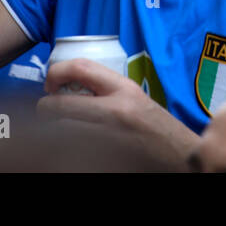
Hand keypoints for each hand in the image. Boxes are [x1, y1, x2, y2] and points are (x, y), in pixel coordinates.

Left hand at [38, 58, 199, 169]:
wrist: (180, 157)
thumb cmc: (157, 128)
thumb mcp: (135, 98)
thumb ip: (106, 89)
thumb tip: (68, 85)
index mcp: (124, 89)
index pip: (79, 67)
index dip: (56, 72)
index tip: (50, 83)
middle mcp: (116, 110)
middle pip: (59, 104)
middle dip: (45, 107)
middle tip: (47, 110)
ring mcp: (109, 137)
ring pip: (61, 129)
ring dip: (53, 127)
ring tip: (59, 127)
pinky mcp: (104, 158)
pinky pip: (72, 149)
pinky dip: (66, 145)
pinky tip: (71, 145)